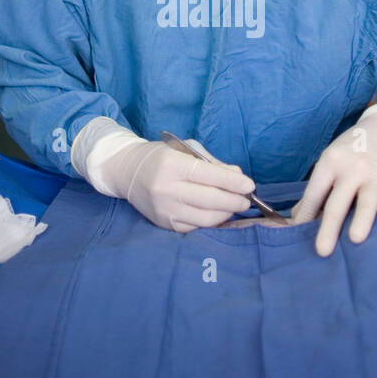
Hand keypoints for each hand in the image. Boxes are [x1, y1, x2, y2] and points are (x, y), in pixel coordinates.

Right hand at [99, 138, 255, 232]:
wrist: (127, 171)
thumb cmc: (161, 157)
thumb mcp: (186, 150)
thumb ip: (213, 163)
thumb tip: (238, 177)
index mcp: (171, 165)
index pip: (208, 176)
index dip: (232, 182)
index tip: (249, 185)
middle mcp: (166, 189)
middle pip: (209, 200)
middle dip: (234, 201)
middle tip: (247, 200)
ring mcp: (164, 209)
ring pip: (204, 219)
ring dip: (226, 214)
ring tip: (235, 207)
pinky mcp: (164, 223)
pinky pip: (194, 228)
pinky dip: (211, 223)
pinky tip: (218, 215)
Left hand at [293, 112, 376, 256]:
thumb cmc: (351, 151)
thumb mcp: (330, 161)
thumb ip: (317, 189)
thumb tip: (297, 218)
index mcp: (330, 164)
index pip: (314, 194)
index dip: (305, 214)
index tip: (297, 233)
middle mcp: (351, 170)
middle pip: (337, 203)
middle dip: (329, 228)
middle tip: (322, 251)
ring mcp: (373, 175)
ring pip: (366, 201)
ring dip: (362, 220)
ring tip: (356, 239)